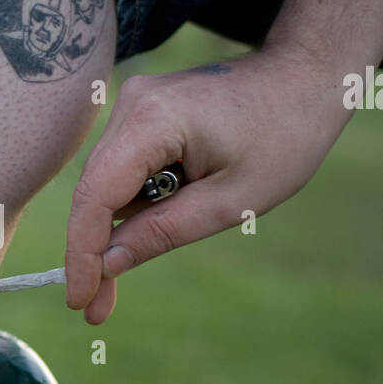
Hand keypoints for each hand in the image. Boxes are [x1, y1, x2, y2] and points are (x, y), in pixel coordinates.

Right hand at [65, 45, 347, 322]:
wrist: (306, 75)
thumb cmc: (283, 134)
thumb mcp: (229, 200)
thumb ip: (163, 232)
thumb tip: (109, 262)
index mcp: (153, 121)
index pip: (96, 196)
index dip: (81, 253)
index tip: (77, 300)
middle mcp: (133, 104)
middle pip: (94, 190)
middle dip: (93, 251)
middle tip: (94, 307)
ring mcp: (137, 103)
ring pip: (107, 181)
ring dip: (114, 230)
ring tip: (118, 283)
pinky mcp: (146, 110)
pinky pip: (125, 166)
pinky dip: (131, 204)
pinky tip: (146, 230)